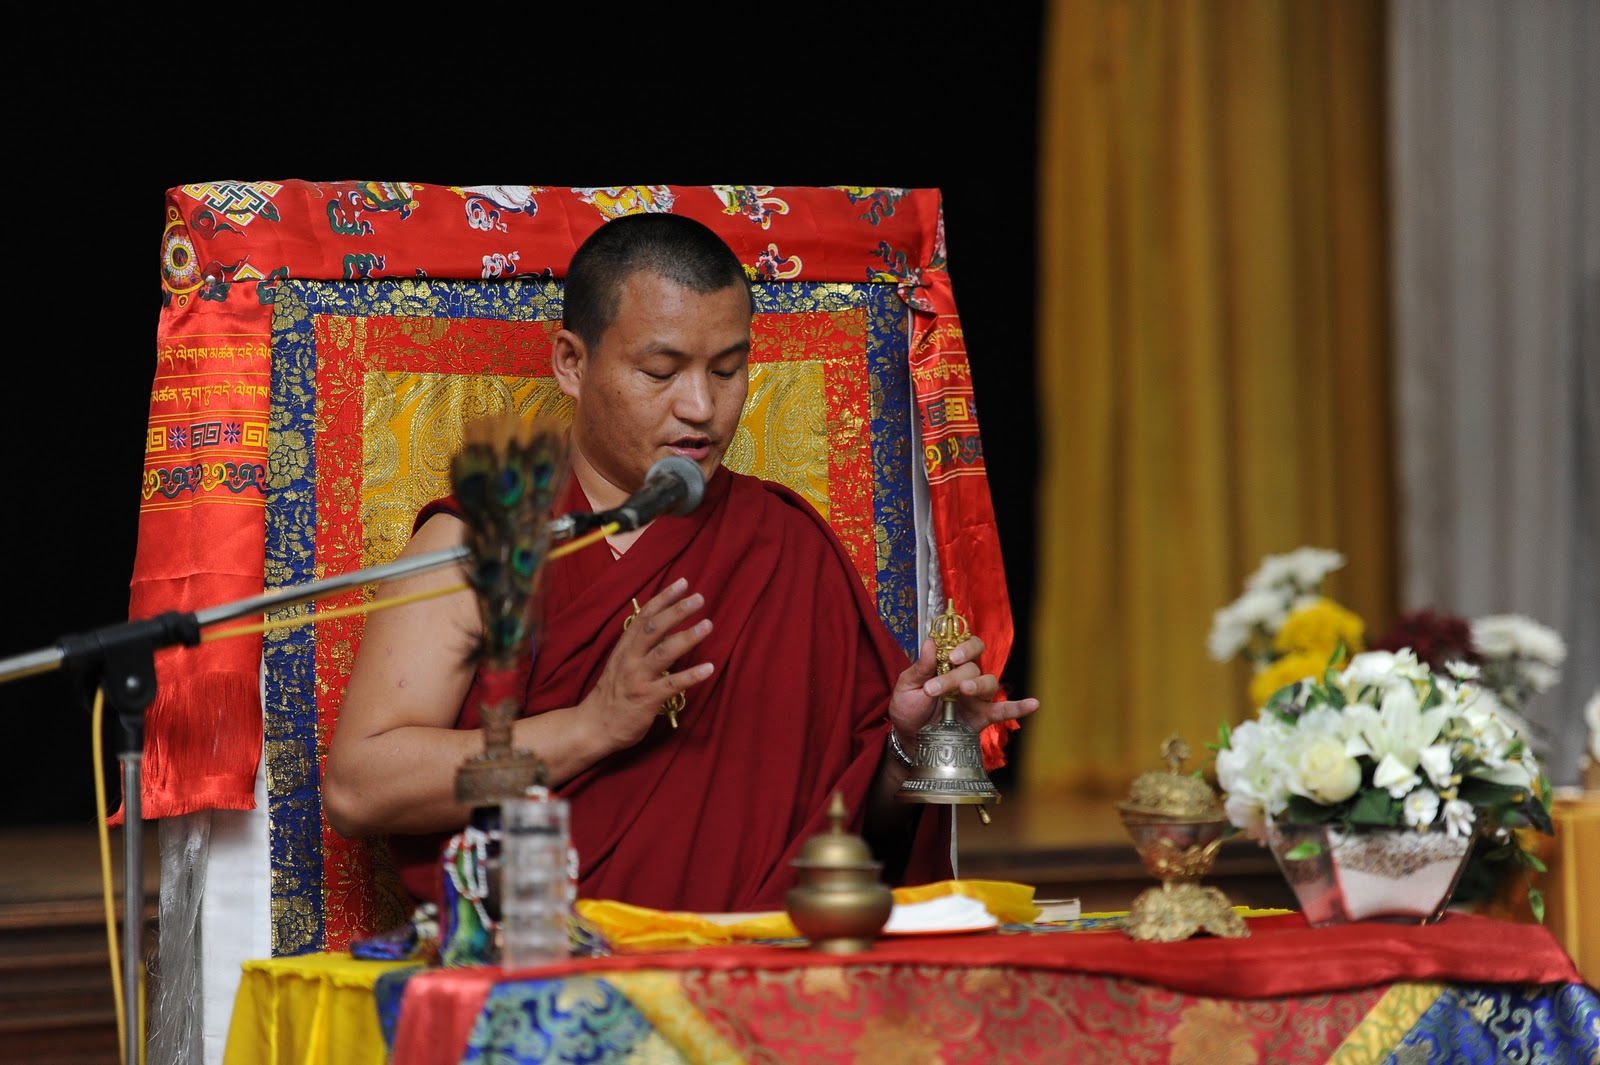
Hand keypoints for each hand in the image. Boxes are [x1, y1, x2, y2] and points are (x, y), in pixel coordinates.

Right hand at [583, 578, 714, 749]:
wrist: (593, 726)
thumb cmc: (612, 694)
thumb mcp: (621, 663)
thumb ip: (639, 646)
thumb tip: (663, 627)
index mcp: (624, 648)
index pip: (643, 616)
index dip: (663, 598)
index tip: (682, 584)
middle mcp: (630, 659)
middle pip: (654, 628)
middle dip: (677, 611)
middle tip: (699, 598)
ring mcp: (638, 678)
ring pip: (663, 652)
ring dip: (687, 637)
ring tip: (707, 625)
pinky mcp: (646, 699)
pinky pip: (671, 684)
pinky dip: (691, 675)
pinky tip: (709, 668)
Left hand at [886, 635, 1038, 744]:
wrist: (909, 738)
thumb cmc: (909, 709)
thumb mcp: (907, 686)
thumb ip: (920, 667)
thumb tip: (930, 642)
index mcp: (949, 664)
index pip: (966, 646)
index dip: (964, 647)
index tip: (951, 657)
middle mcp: (967, 677)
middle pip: (974, 667)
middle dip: (955, 676)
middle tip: (935, 689)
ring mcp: (977, 697)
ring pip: (989, 682)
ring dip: (978, 685)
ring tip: (964, 692)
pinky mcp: (983, 716)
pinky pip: (1004, 710)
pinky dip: (1019, 707)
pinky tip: (1033, 704)